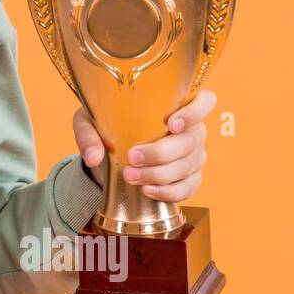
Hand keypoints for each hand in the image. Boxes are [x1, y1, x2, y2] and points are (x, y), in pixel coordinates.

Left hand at [72, 89, 215, 200]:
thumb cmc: (105, 127)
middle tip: (133, 157)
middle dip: (161, 152)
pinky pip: (188, 188)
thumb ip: (89, 135)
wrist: (108, 154)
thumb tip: (94, 157)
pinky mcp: (189, 179)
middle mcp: (190, 130)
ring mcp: (193, 155)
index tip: (171, 123)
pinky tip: (147, 190)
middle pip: (191, 140)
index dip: (195, 111)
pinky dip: (168, 192)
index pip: (204, 101)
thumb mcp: (89, 123)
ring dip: (159, 174)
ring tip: (131, 176)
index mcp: (175, 106)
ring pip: (188, 166)